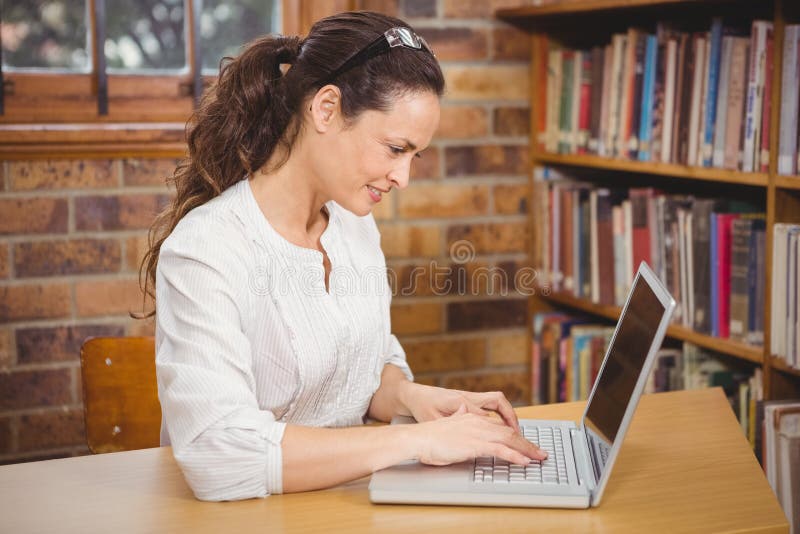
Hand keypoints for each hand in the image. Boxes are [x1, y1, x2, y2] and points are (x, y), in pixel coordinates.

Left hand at [398, 382, 520, 432]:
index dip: (500, 427)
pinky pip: (491, 405)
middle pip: (499, 402)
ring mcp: (470, 398)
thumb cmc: (422, 406)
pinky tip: (504, 427)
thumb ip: (453, 420)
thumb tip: (475, 420)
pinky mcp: (469, 401)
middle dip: (512, 418)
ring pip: (497, 402)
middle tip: (520, 436)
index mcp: (461, 401)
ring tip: (517, 433)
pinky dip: (501, 414)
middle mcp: (469, 397)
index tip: (511, 440)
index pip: (488, 412)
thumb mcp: (433, 417)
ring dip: (509, 415)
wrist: (414, 395)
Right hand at [411, 405, 547, 465]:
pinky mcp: (474, 445)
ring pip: (509, 439)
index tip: (526, 445)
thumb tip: (462, 409)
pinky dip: (514, 456)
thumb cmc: (429, 435)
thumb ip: (458, 417)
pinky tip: (523, 461)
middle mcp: (478, 422)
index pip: (500, 426)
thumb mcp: (448, 423)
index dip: (516, 435)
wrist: (418, 438)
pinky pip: (500, 450)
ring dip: (526, 449)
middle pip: (509, 432)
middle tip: (540, 453)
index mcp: (473, 417)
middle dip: (527, 443)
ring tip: (538, 457)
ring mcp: (477, 433)